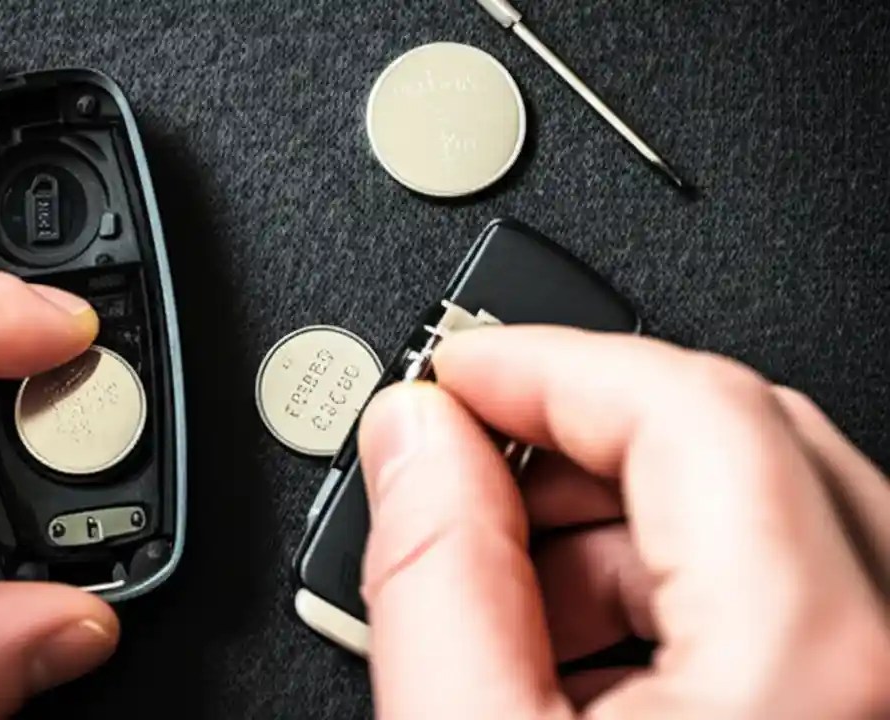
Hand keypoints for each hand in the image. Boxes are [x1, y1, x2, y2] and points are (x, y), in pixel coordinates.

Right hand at [357, 326, 889, 717]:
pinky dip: (679, 594)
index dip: (547, 365)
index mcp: (810, 662)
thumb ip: (436, 577)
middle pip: (741, 447)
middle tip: (466, 469)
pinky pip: (801, 598)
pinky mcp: (869, 709)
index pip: (689, 408)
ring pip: (772, 521)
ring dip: (622, 525)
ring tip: (510, 594)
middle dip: (576, 442)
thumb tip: (416, 438)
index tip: (461, 374)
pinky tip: (585, 660)